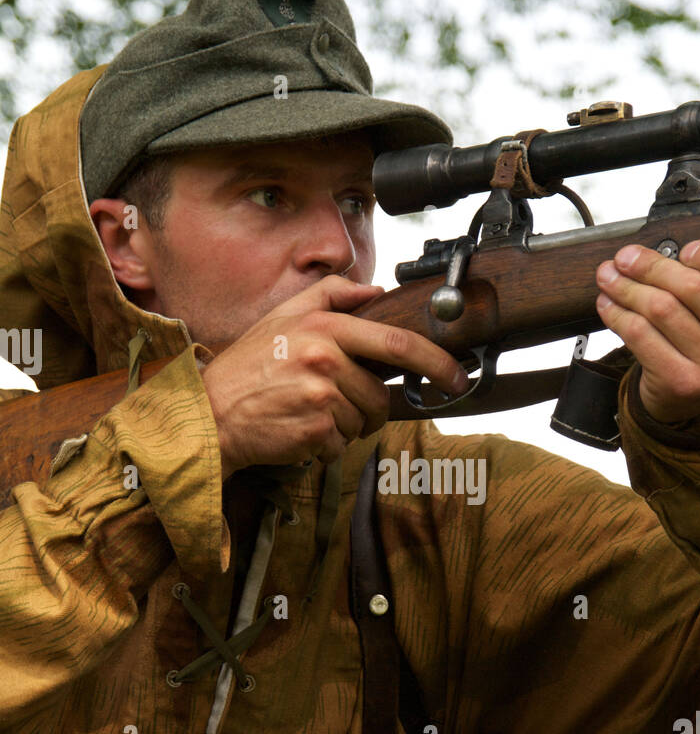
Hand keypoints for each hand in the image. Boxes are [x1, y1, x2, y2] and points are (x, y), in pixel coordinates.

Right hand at [201, 276, 468, 476]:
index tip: (456, 376)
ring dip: (343, 424)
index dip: (435, 362)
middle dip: (373, 405)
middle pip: (381, 392)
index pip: (397, 342)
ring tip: (307, 412)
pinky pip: (342, 443)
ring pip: (363, 421)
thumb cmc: (247, 369)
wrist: (210, 415)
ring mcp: (322, 395)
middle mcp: (325, 358)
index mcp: (324, 328)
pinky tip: (298, 429)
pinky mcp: (316, 430)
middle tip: (357, 409)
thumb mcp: (282, 317)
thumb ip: (330, 295)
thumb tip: (375, 290)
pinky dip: (325, 443)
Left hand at [594, 178, 699, 423]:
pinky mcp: (684, 383)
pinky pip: (641, 336)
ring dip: (627, 287)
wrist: (698, 402)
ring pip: (662, 310)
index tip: (688, 247)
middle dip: (652, 265)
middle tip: (626, 255)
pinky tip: (608, 302)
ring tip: (609, 275)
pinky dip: (618, 314)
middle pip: (695, 289)